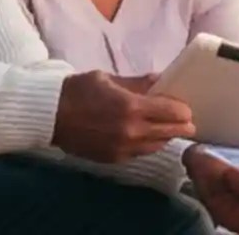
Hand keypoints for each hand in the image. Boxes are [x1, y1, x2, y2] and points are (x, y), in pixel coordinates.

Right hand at [52, 71, 194, 162]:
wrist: (50, 115)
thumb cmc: (79, 90)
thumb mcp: (109, 79)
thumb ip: (138, 83)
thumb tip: (161, 80)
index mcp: (131, 107)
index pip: (173, 113)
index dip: (184, 110)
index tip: (187, 108)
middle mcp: (131, 131)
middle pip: (170, 132)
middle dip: (182, 126)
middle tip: (188, 122)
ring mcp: (123, 148)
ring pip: (157, 146)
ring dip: (166, 137)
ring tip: (170, 129)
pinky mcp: (114, 159)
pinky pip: (141, 153)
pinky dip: (149, 145)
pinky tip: (149, 137)